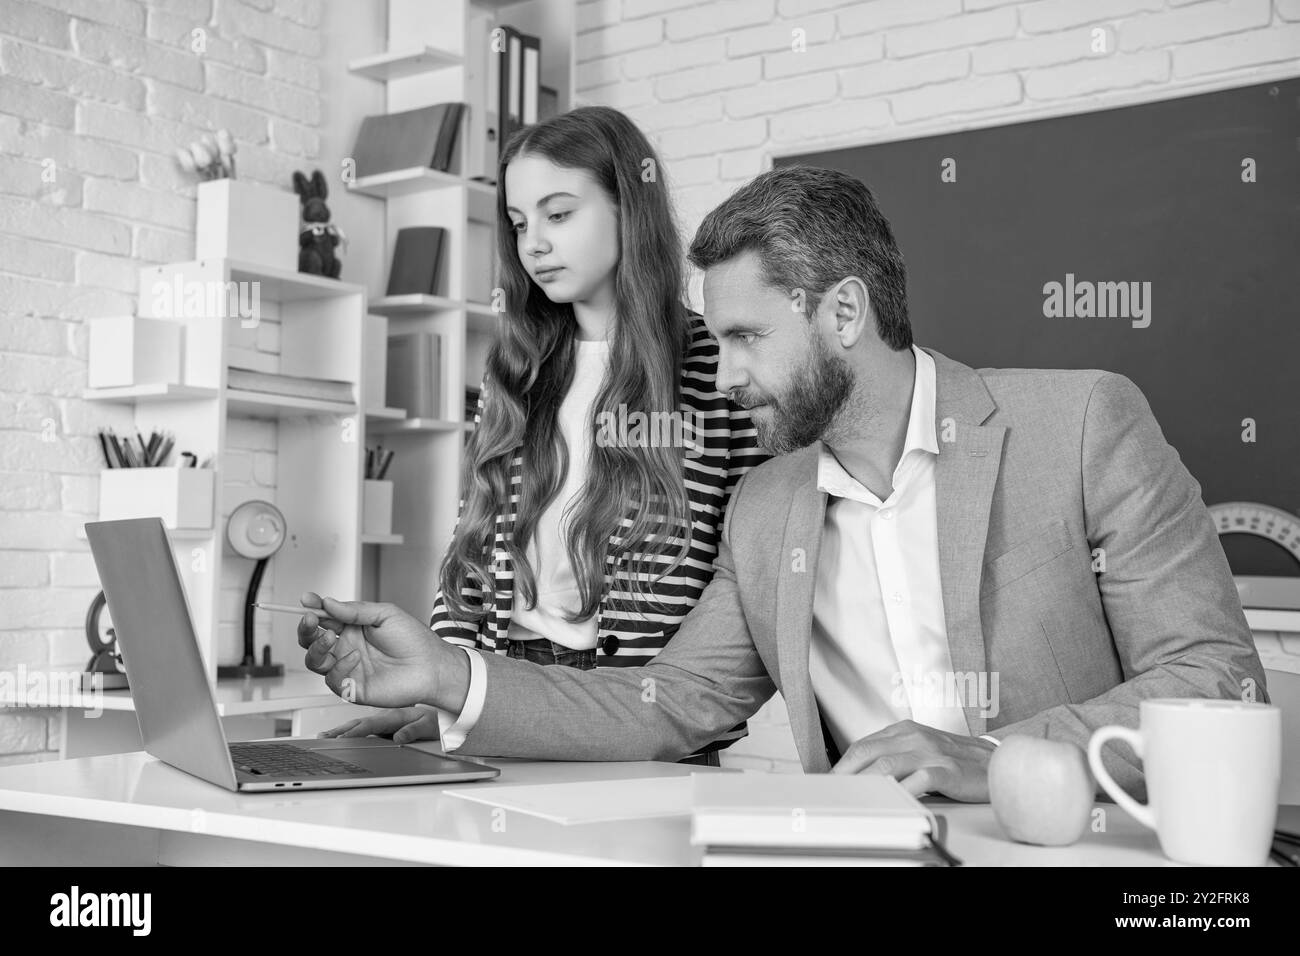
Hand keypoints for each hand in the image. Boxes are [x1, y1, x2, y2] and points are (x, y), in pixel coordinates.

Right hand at [296, 592, 459, 709]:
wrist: (431, 667)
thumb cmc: (414, 640)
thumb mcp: (385, 614)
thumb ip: (355, 610)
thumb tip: (328, 602)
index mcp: (353, 628)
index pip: (324, 618)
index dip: (313, 608)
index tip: (306, 600)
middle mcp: (346, 647)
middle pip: (311, 640)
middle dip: (305, 628)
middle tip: (310, 618)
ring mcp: (347, 668)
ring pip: (314, 660)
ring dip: (316, 647)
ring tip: (330, 636)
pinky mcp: (352, 688)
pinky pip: (332, 679)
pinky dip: (339, 666)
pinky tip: (355, 657)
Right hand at [320, 706, 439, 743]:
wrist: (441, 715)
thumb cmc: (435, 720)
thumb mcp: (428, 726)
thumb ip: (414, 730)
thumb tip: (399, 737)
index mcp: (395, 716)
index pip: (372, 725)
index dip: (356, 732)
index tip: (342, 738)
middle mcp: (386, 717)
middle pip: (359, 723)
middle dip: (340, 730)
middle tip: (323, 737)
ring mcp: (382, 721)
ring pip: (358, 725)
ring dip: (340, 730)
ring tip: (324, 736)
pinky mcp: (382, 726)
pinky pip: (363, 728)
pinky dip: (348, 731)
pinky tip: (339, 736)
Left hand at [830, 719, 996, 801]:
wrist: (997, 762)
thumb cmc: (957, 760)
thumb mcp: (921, 749)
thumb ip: (894, 756)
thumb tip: (862, 775)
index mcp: (905, 730)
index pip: (863, 746)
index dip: (842, 764)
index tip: (830, 781)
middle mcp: (914, 737)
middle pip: (868, 752)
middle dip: (844, 774)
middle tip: (831, 792)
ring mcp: (930, 752)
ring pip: (887, 764)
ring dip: (865, 783)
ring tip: (851, 798)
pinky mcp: (947, 769)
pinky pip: (918, 780)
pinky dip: (900, 792)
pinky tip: (890, 802)